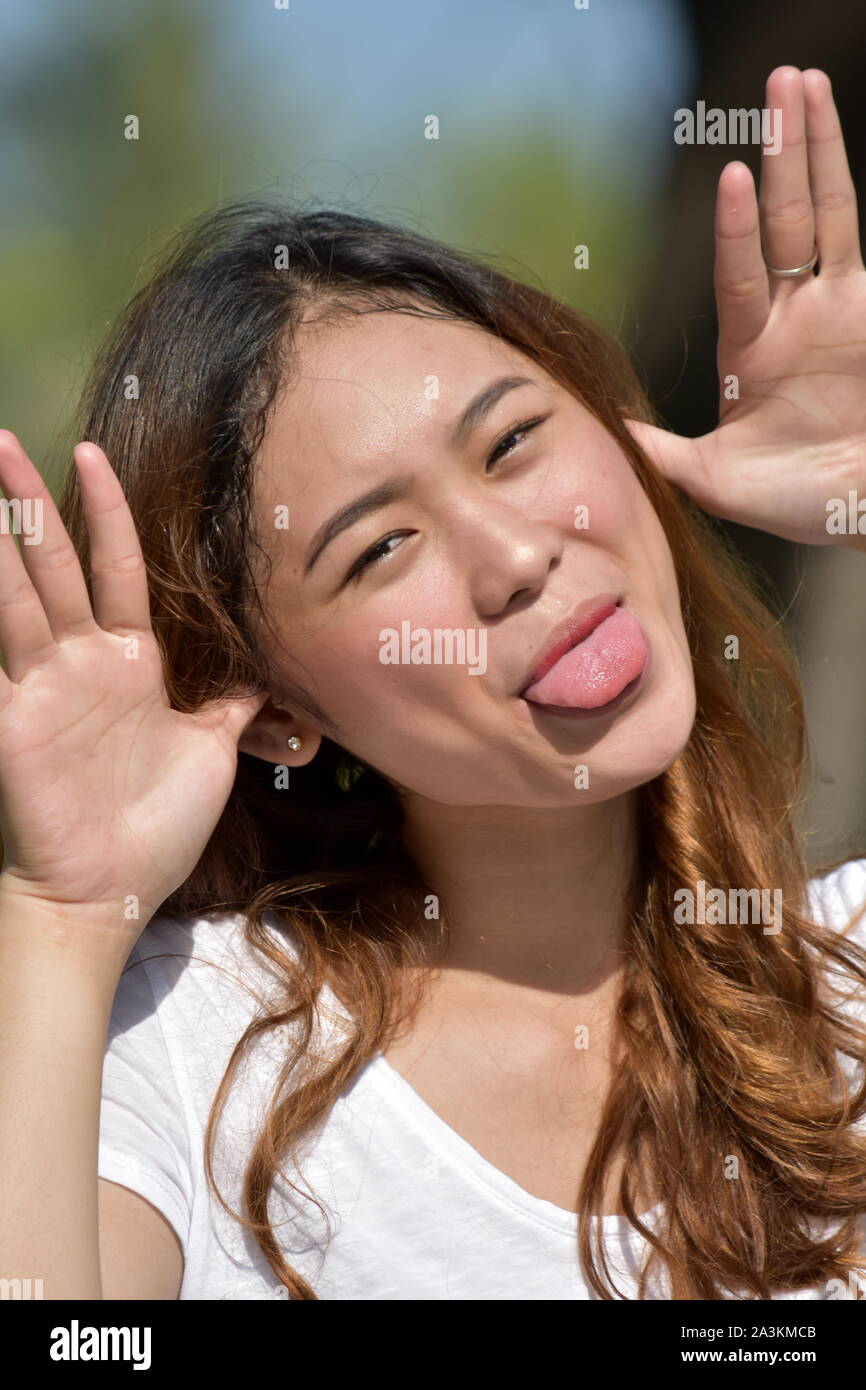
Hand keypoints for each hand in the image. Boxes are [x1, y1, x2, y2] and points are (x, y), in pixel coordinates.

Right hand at [0, 431, 266, 949]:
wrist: (109, 894)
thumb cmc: (157, 827)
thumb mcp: (212, 750)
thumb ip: (233, 700)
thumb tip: (273, 668)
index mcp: (129, 661)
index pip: (114, 568)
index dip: (103, 512)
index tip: (93, 454)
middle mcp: (79, 663)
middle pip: (52, 564)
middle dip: (28, 502)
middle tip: (2, 438)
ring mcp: (40, 688)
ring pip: (15, 596)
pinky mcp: (12, 720)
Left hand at [627, 67, 865, 550]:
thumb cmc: (797, 502)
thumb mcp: (718, 482)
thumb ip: (666, 454)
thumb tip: (607, 431)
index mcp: (749, 350)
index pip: (739, 271)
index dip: (737, 226)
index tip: (730, 172)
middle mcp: (790, 316)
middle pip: (784, 219)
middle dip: (780, 154)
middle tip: (776, 83)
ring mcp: (836, 307)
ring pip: (828, 212)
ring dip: (817, 148)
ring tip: (804, 84)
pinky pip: (861, 237)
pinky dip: (850, 185)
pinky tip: (839, 140)